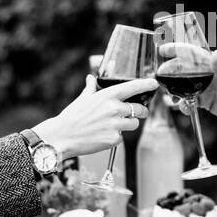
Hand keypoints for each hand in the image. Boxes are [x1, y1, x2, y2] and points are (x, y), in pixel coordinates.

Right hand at [33, 74, 158, 159]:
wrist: (62, 136)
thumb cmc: (72, 116)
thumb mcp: (83, 98)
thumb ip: (92, 87)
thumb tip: (91, 77)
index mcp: (108, 95)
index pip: (133, 87)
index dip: (146, 85)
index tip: (154, 84)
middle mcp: (115, 108)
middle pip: (140, 109)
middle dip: (142, 111)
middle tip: (139, 113)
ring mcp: (116, 124)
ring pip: (134, 124)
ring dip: (129, 125)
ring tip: (114, 126)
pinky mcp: (114, 139)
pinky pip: (122, 137)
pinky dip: (116, 137)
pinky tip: (103, 135)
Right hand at [158, 43, 216, 126]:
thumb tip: (215, 53)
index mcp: (213, 64)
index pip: (193, 53)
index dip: (178, 49)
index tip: (163, 49)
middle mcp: (207, 74)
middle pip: (184, 69)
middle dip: (170, 72)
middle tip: (160, 78)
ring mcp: (205, 87)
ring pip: (184, 85)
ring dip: (175, 90)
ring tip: (171, 98)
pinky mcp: (205, 101)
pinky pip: (189, 100)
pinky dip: (184, 104)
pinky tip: (184, 109)